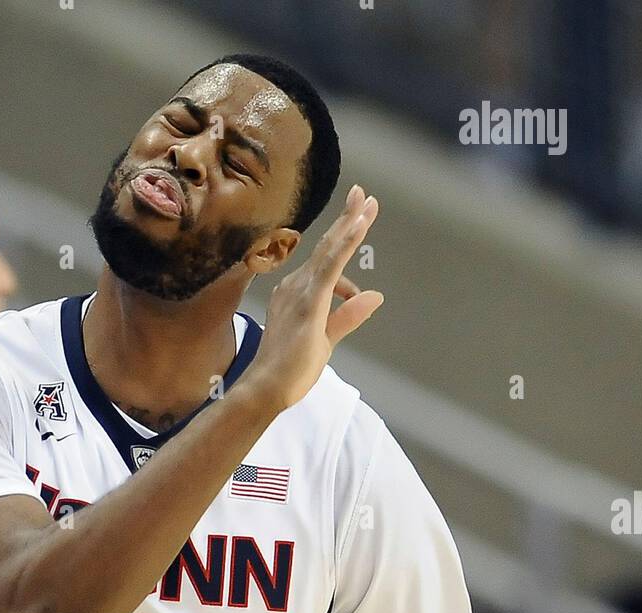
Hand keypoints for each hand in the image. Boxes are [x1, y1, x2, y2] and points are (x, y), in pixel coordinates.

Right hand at [247, 185, 383, 412]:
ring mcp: (300, 292)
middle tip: (365, 195)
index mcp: (297, 294)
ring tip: (368, 204)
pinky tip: (358, 226)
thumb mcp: (326, 339)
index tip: (358, 216)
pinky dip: (346, 243)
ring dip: (350, 225)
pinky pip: (330, 265)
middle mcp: (295, 286)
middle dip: (347, 219)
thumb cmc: (290, 370)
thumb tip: (375, 295)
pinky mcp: (309, 302)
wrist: (267, 388)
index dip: (342, 237)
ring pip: (330, 251)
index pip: (324, 261)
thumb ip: (348, 316)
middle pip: (327, 247)